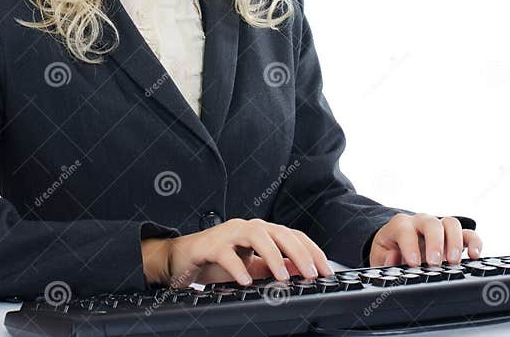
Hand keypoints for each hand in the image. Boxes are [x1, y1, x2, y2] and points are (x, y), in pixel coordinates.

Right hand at [164, 218, 334, 287]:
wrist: (183, 260)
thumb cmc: (218, 261)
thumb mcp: (252, 266)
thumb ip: (274, 266)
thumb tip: (300, 270)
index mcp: (261, 232)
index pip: (292, 235)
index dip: (311, 251)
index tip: (326, 270)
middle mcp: (248, 228)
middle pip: (279, 232)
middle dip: (299, 252)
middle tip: (312, 274)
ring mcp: (229, 233)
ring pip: (256, 235)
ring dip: (272, 255)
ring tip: (284, 277)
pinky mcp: (211, 245)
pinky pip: (227, 253)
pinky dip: (238, 267)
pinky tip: (246, 281)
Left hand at [369, 213, 482, 267]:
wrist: (397, 246)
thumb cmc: (390, 250)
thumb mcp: (379, 255)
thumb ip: (384, 257)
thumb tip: (393, 257)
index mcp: (400, 225)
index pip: (405, 229)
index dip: (410, 245)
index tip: (414, 263)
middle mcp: (420, 222)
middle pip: (431, 223)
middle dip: (434, 243)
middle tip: (434, 263)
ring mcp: (439, 228)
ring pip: (451, 223)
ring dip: (455, 242)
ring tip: (453, 262)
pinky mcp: (454, 237)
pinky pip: (468, 234)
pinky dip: (474, 242)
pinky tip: (475, 256)